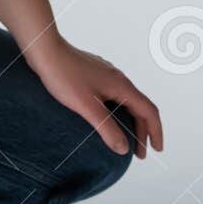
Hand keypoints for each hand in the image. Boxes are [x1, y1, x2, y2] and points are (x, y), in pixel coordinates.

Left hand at [24, 34, 162, 158]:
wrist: (45, 50)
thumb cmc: (63, 76)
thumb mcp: (86, 107)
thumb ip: (106, 128)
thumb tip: (123, 149)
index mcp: (122, 86)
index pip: (149, 111)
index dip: (155, 132)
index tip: (157, 150)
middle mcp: (118, 79)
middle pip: (140, 107)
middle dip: (143, 131)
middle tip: (138, 153)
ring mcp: (107, 75)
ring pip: (126, 101)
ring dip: (130, 121)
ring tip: (124, 139)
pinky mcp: (95, 74)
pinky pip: (114, 96)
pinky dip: (117, 112)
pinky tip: (106, 119)